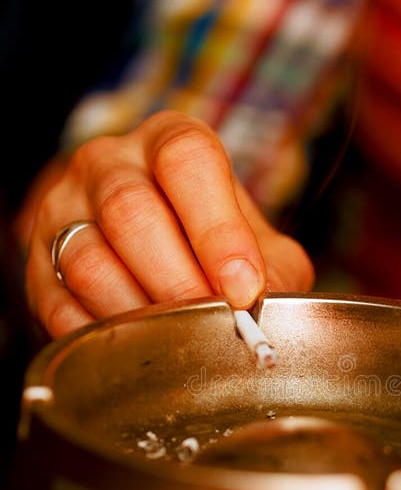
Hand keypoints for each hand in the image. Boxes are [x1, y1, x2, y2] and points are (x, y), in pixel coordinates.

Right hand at [24, 111, 313, 337]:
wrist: (153, 254)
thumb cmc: (213, 248)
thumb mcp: (260, 249)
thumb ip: (273, 274)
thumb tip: (270, 311)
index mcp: (169, 142)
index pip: (188, 160)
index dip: (218, 230)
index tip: (243, 288)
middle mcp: (108, 163)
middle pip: (131, 212)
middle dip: (179, 283)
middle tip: (212, 326)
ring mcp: (63, 209)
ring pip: (89, 261)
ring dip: (140, 313)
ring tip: (179, 341)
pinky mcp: (37, 264)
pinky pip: (60, 305)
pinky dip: (104, 335)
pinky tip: (138, 348)